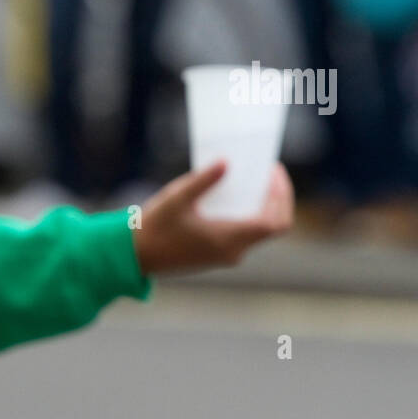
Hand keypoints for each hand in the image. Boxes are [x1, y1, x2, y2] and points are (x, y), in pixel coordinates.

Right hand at [131, 161, 293, 273]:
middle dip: (276, 198)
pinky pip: (243, 235)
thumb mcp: (177, 199)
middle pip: (272, 227)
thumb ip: (203, 180)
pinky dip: (247, 215)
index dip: (283, 197)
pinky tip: (232, 197)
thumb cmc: (154, 228)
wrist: (134, 256)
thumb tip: (226, 162)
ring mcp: (225, 256)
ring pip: (258, 232)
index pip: (275, 222)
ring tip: (250, 180)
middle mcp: (233, 252)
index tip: (274, 172)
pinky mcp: (216, 255)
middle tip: (267, 172)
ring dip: (261, 206)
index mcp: (229, 239)